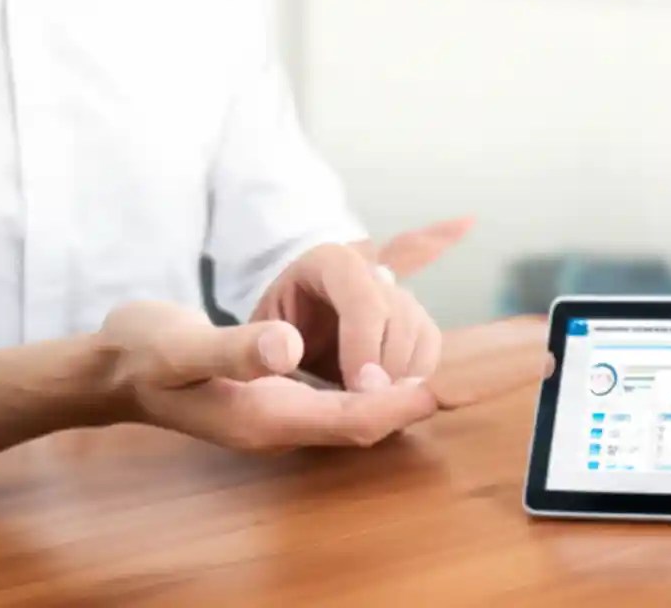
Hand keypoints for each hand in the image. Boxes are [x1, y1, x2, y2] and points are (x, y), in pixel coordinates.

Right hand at [99, 301, 436, 450]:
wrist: (114, 368)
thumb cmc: (145, 354)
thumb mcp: (182, 346)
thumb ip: (234, 349)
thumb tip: (286, 347)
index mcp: (267, 418)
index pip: (355, 418)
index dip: (403, 403)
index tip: (446, 384)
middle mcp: (283, 425)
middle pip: (370, 421)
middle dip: (418, 400)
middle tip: (469, 375)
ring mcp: (282, 415)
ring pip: (361, 413)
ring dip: (403, 392)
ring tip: (450, 366)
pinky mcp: (281, 399)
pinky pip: (344, 400)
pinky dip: (378, 383)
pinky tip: (397, 361)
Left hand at [251, 217, 473, 390]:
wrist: (278, 332)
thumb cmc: (258, 337)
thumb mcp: (241, 336)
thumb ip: (252, 345)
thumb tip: (284, 352)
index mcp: (330, 263)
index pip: (362, 297)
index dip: (364, 343)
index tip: (358, 390)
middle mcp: (372, 273)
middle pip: (400, 314)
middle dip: (390, 365)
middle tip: (371, 406)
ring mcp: (397, 297)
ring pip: (421, 330)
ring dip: (407, 375)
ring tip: (380, 408)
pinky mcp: (412, 325)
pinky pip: (429, 349)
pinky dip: (417, 380)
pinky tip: (393, 404)